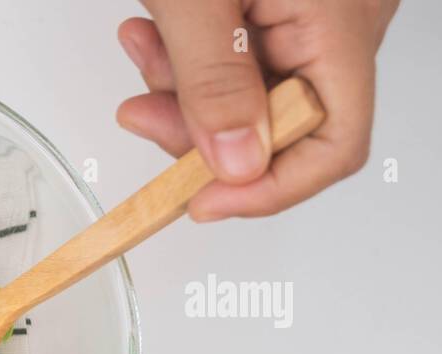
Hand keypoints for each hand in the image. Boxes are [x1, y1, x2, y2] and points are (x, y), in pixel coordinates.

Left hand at [117, 0, 397, 220]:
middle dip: (199, 133)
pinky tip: (155, 38)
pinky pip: (244, 59)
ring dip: (183, 92)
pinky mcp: (287, 7)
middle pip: (281, 128)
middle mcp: (344, 22)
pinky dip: (192, 62)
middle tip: (143, 115)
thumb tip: (235, 164)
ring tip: (143, 50)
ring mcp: (318, 15)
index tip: (197, 201)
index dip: (263, 190)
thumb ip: (214, 80)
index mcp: (343, 21)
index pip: (333, 146)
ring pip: (252, 97)